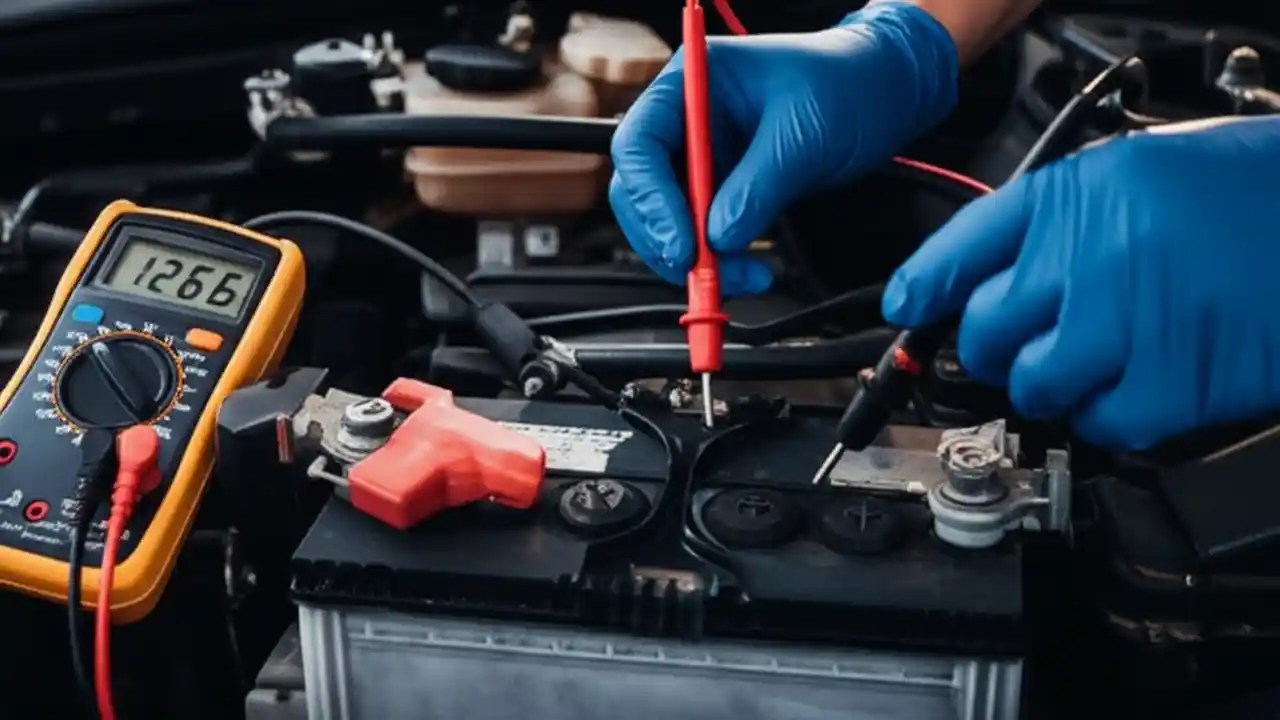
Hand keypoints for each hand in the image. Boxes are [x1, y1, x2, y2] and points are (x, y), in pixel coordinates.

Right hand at [609, 2, 957, 294]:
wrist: (887, 92)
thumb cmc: (849, 84)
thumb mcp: (803, 135)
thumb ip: (757, 186)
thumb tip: (719, 238)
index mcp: (692, 80)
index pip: (639, 145)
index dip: (651, 200)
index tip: (681, 245)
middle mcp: (686, 118)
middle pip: (641, 190)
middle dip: (667, 238)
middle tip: (703, 273)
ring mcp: (703, 155)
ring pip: (668, 220)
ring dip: (695, 259)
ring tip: (743, 277)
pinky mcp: (723, 187)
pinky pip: (701, 232)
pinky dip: (717, 260)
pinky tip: (748, 270)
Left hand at [883, 116, 1279, 449]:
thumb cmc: (1252, 195)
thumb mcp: (1143, 174)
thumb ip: (1064, 221)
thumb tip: (988, 276)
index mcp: (1079, 192)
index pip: (962, 245)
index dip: (924, 284)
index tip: (907, 308)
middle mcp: (1090, 254)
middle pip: (983, 328)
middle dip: (995, 344)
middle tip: (1024, 342)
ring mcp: (1125, 323)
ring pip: (1030, 383)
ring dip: (1050, 383)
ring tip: (1093, 361)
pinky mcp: (1170, 386)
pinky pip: (1097, 423)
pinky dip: (1107, 417)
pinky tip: (1137, 386)